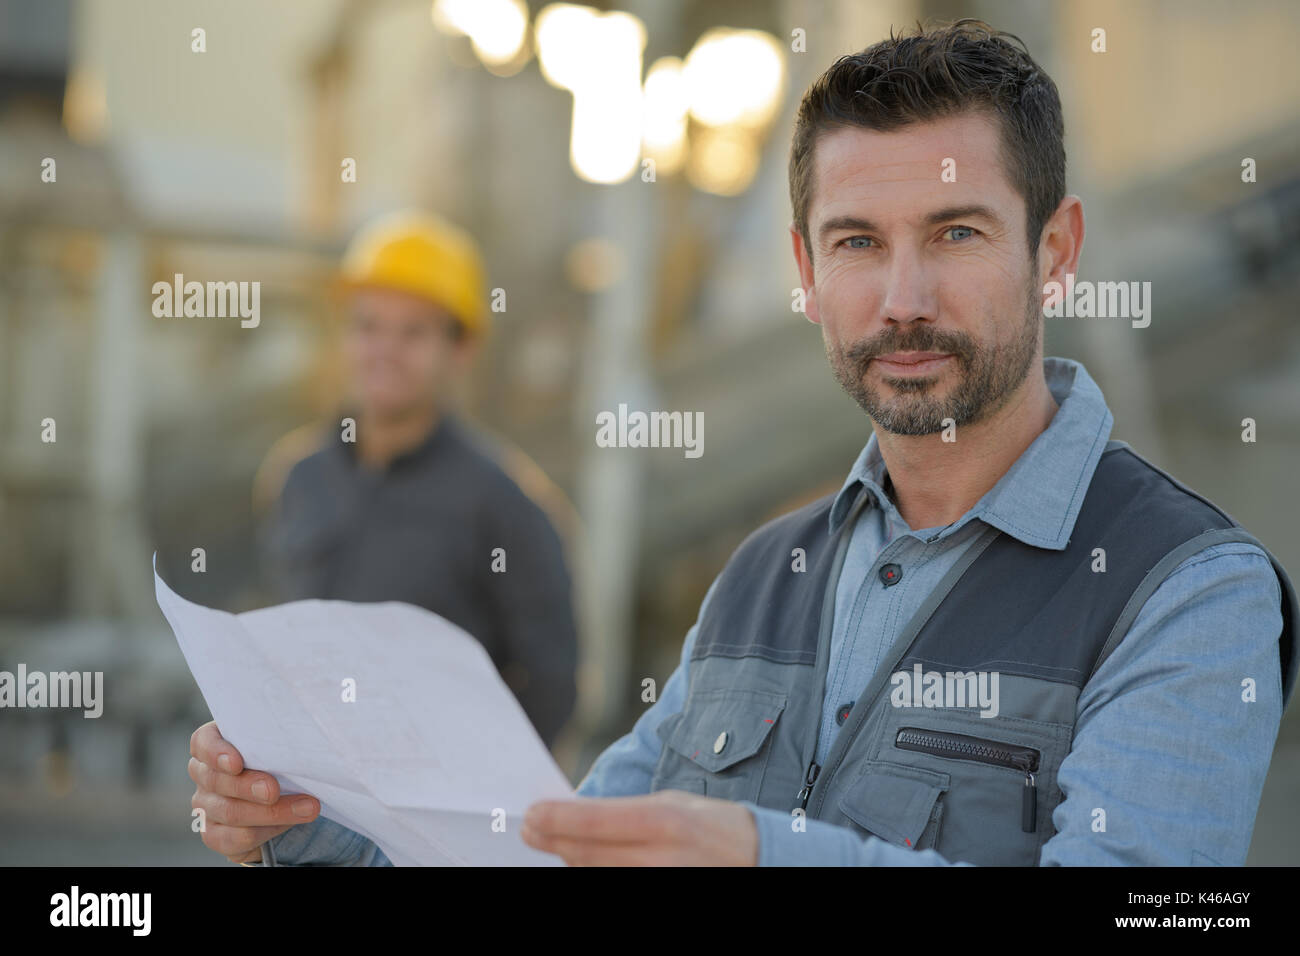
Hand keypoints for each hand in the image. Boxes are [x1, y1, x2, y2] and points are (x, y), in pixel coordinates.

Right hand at [188, 720, 319, 863]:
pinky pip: (234, 838)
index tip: (236, 762)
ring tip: (306, 807)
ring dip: (271, 812)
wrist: (284, 800)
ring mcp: (206, 806)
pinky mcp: (214, 835)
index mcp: (214, 745)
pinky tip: (289, 824)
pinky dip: (266, 831)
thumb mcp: (279, 747)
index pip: (203, 742)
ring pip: (231, 812)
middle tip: (274, 790)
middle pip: (217, 780)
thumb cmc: (280, 762)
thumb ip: (280, 741)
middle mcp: (204, 775)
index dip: (216, 752)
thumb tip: (302, 743)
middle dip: (248, 786)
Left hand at [520, 790, 758, 865]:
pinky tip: (584, 863)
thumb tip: (577, 813)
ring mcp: (660, 884)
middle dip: (554, 840)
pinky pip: (615, 888)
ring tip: (559, 844)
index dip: (556, 819)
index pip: (594, 821)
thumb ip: (627, 811)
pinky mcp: (659, 906)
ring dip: (572, 860)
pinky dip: (596, 875)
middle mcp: (660, 858)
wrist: (760, 862)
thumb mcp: (674, 804)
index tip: (532, 814)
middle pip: (587, 854)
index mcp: (665, 821)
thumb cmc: (714, 827)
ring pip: (596, 876)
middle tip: (530, 830)